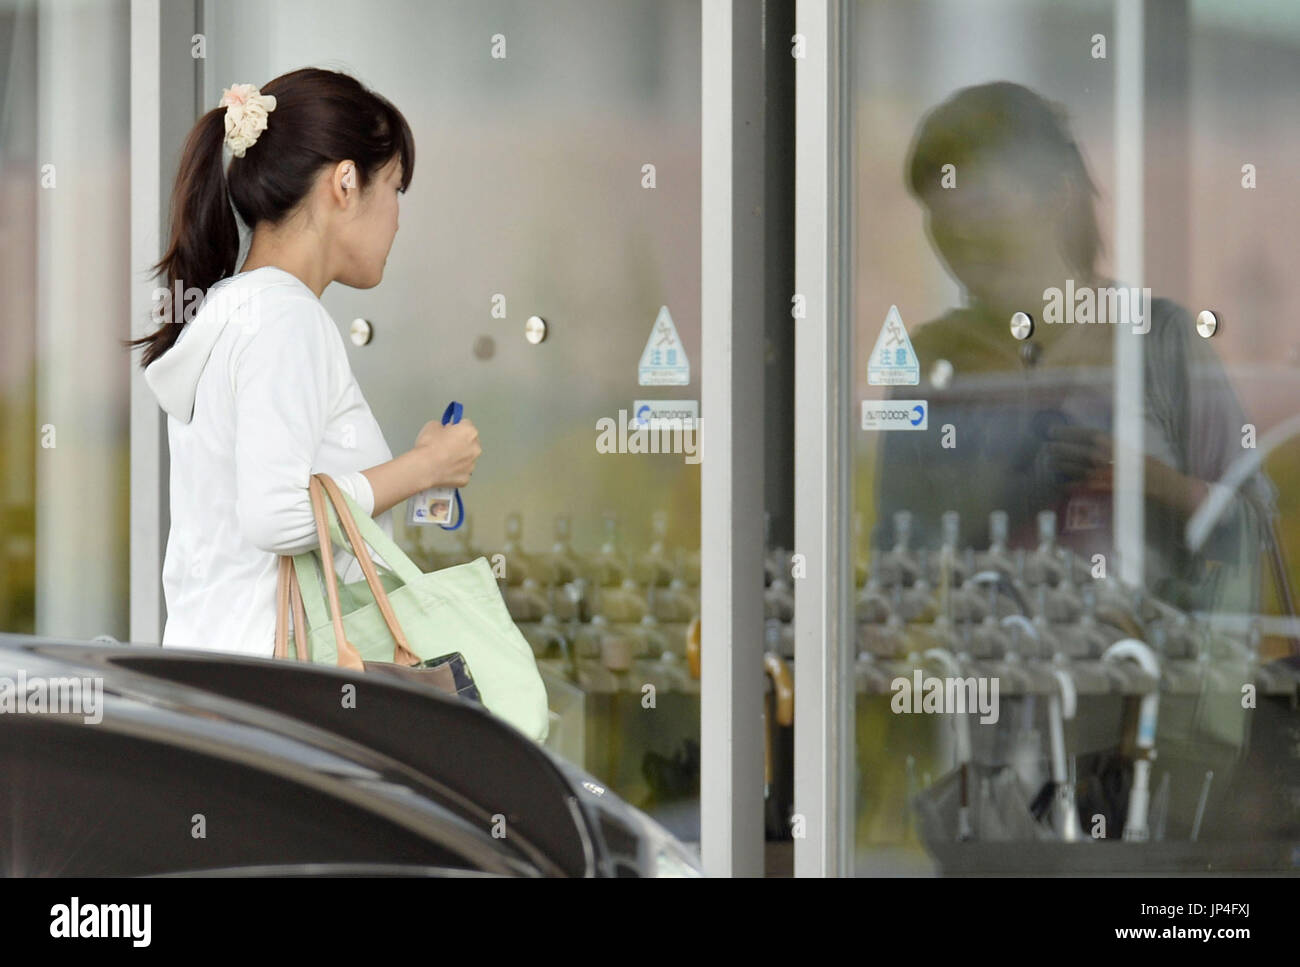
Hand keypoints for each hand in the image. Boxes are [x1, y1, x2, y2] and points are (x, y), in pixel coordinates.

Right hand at [414, 417, 480, 488]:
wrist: (424, 468)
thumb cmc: (429, 447)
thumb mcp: (432, 425)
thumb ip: (443, 426)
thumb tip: (444, 430)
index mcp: (469, 432)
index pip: (466, 424)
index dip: (456, 427)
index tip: (450, 430)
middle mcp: (475, 448)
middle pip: (470, 442)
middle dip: (461, 442)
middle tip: (446, 445)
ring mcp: (472, 464)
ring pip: (467, 458)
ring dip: (459, 457)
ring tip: (443, 458)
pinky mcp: (466, 478)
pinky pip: (462, 472)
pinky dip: (455, 471)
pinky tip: (444, 469)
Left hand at [1043, 426, 1205, 514]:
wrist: (1159, 484)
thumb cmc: (1146, 464)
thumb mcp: (1127, 447)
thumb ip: (1107, 444)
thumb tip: (1090, 441)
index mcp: (1111, 442)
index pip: (1083, 434)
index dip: (1067, 432)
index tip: (1053, 430)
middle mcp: (1102, 456)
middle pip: (1073, 450)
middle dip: (1058, 448)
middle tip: (1046, 448)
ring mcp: (1099, 473)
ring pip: (1073, 468)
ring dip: (1060, 465)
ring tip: (1051, 463)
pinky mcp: (1100, 488)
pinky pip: (1078, 486)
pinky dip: (1069, 485)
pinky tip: (1061, 484)